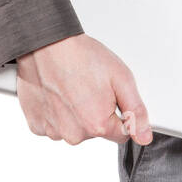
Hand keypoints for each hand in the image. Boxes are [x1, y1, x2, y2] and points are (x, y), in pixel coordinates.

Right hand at [15, 33, 152, 145]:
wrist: (45, 45)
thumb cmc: (80, 56)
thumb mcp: (121, 78)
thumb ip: (135, 111)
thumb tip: (144, 136)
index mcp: (97, 125)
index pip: (121, 133)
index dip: (119, 113)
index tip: (109, 95)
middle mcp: (74, 134)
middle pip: (96, 131)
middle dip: (97, 112)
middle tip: (89, 86)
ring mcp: (53, 131)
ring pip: (75, 128)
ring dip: (76, 113)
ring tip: (72, 87)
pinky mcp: (36, 125)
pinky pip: (55, 125)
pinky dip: (57, 112)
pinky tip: (58, 93)